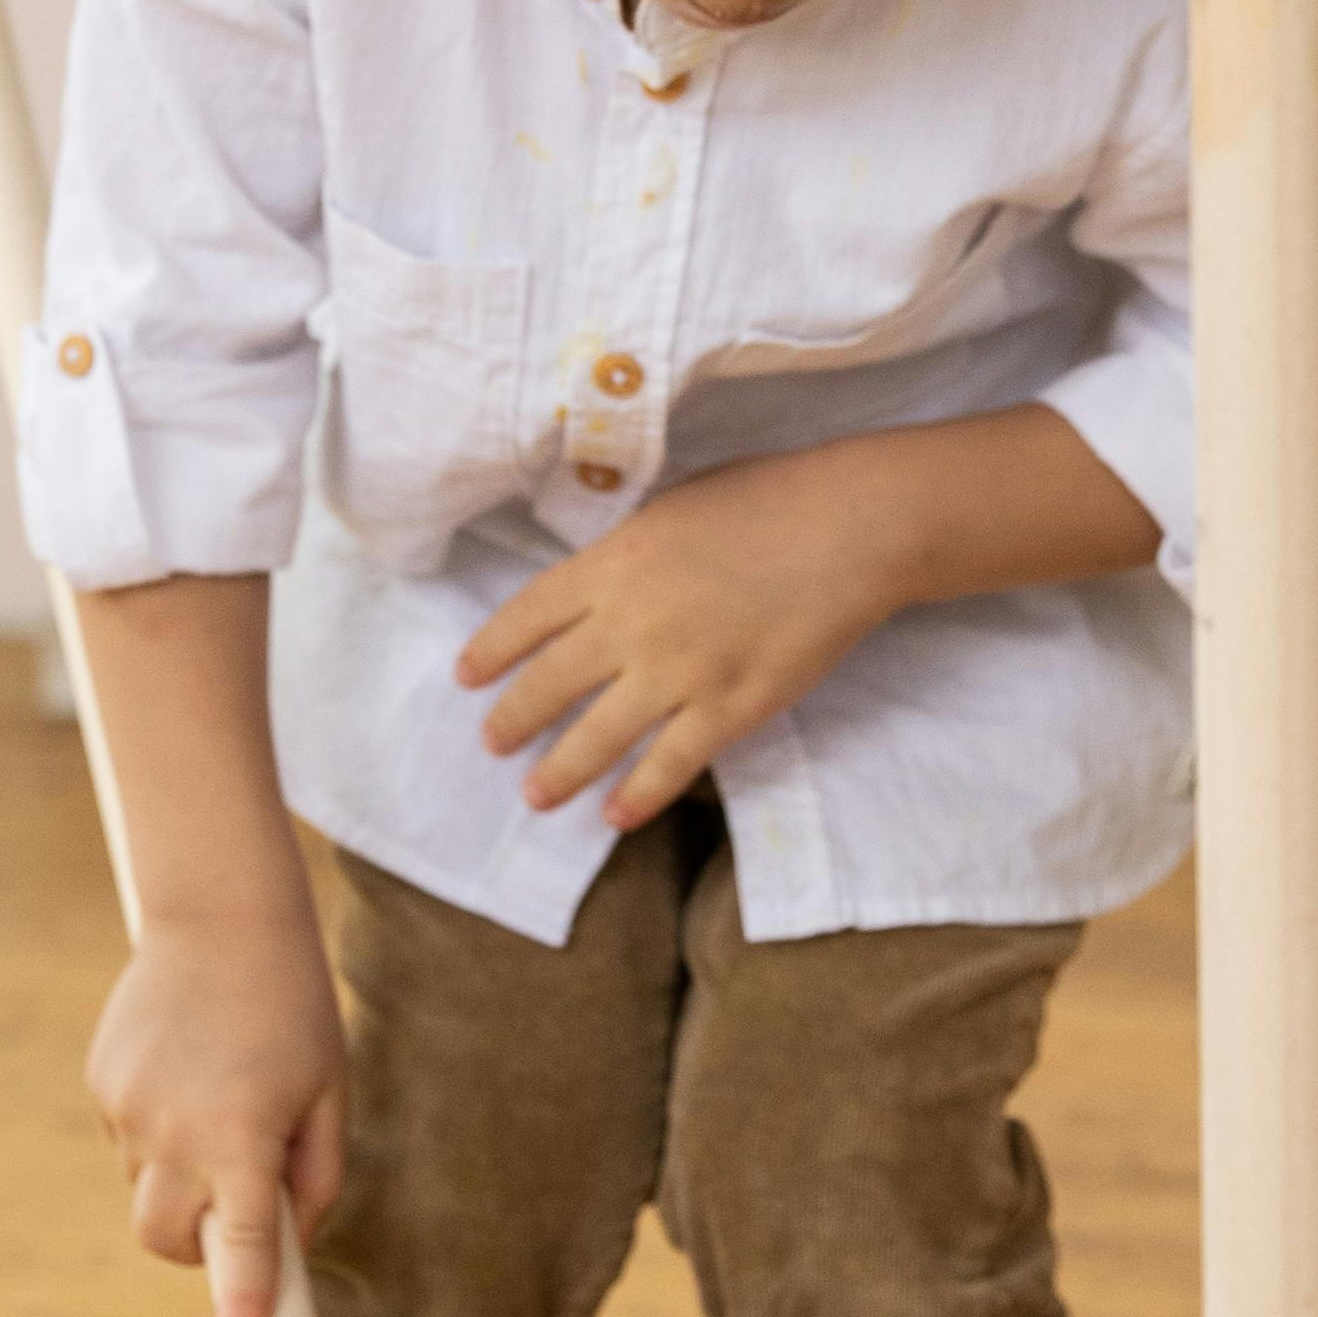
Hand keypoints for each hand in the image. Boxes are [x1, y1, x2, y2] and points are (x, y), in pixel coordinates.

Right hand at [84, 903, 347, 1316]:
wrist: (219, 912)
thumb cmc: (293, 1007)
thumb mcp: (328, 1093)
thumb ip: (314, 1179)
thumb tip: (286, 1245)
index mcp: (242, 1138)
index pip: (240, 1247)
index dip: (242, 1309)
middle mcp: (174, 1132)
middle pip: (167, 1242)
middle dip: (198, 1248)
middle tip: (238, 1203)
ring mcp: (126, 1109)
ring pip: (147, 1188)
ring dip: (183, 1176)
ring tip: (221, 1095)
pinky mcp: (101, 1083)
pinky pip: (129, 1139)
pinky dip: (159, 1130)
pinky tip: (188, 1068)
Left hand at [456, 453, 924, 828]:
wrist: (849, 527)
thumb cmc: (766, 500)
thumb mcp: (670, 508)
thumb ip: (625, 554)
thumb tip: (593, 585)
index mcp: (612, 564)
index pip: (527, 616)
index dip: (490, 650)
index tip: (467, 675)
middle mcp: (631, 622)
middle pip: (548, 684)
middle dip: (512, 720)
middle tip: (493, 742)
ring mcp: (680, 671)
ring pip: (597, 738)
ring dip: (558, 772)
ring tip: (536, 795)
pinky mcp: (731, 708)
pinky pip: (672, 765)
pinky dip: (639, 795)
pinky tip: (615, 817)